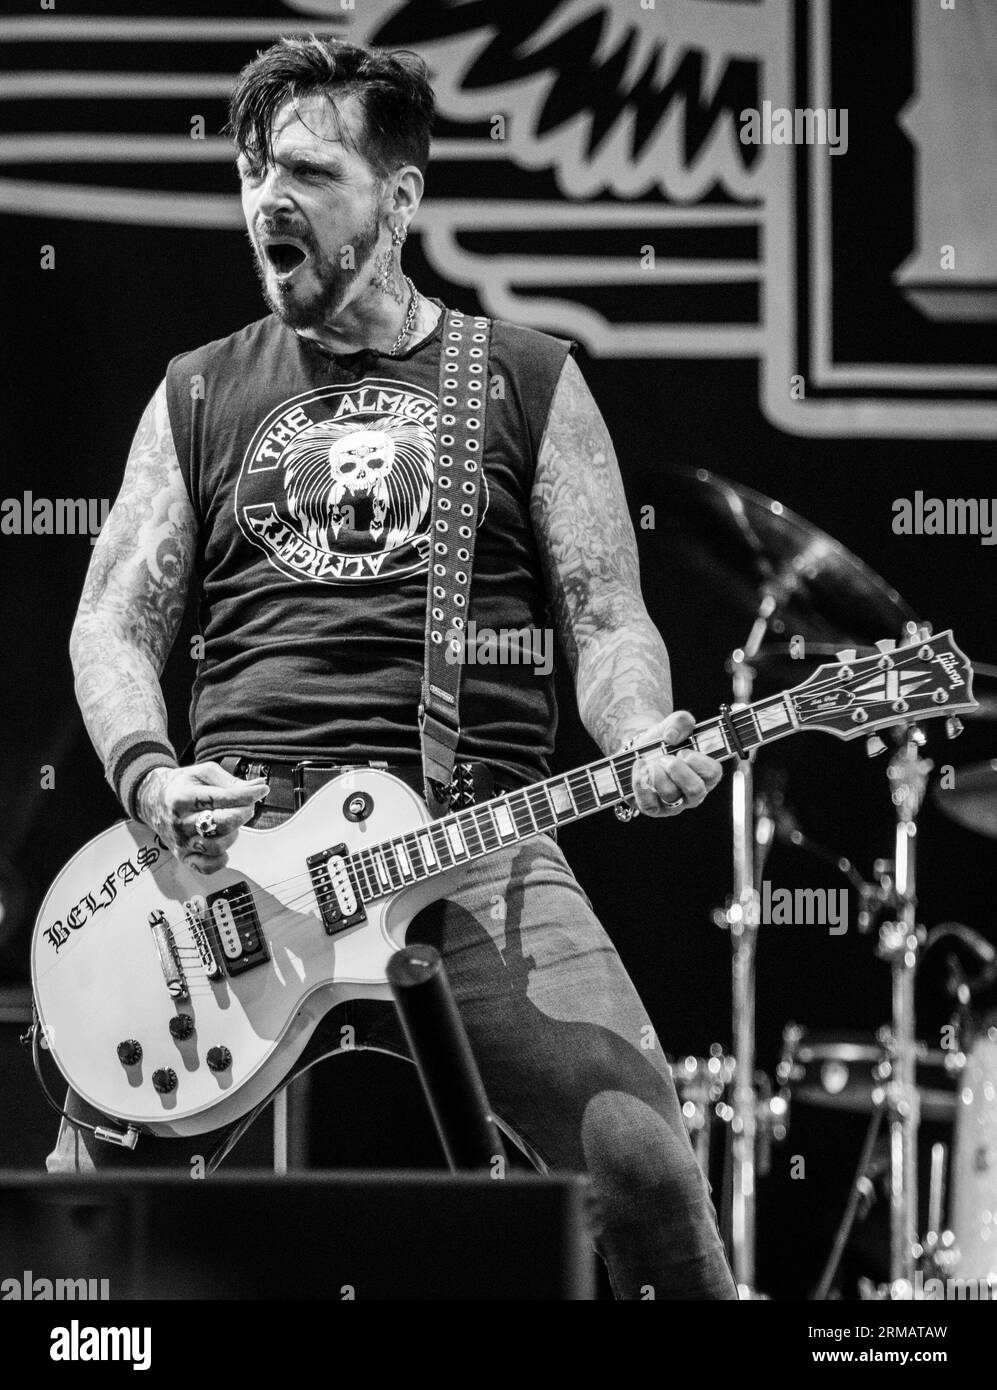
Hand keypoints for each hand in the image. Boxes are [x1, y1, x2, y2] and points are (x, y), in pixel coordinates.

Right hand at [135, 762, 269, 873]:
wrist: (151, 800)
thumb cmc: (181, 785)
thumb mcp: (202, 773)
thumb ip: (231, 780)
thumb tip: (258, 786)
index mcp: (183, 797)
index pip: (221, 798)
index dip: (247, 795)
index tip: (262, 790)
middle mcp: (179, 821)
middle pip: (221, 823)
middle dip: (243, 813)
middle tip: (247, 806)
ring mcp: (181, 841)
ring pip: (217, 846)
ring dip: (233, 834)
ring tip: (231, 823)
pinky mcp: (183, 856)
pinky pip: (205, 867)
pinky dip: (220, 860)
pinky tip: (223, 848)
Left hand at [628, 711, 722, 816]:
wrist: (639, 751)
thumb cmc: (664, 741)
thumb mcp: (674, 724)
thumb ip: (681, 721)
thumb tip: (671, 737)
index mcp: (704, 774)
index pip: (713, 774)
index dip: (699, 762)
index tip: (684, 752)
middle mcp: (692, 793)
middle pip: (696, 790)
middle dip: (678, 770)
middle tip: (666, 758)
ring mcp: (673, 804)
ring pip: (671, 795)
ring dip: (658, 774)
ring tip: (651, 762)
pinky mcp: (653, 808)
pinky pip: (649, 803)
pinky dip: (641, 783)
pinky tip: (640, 767)